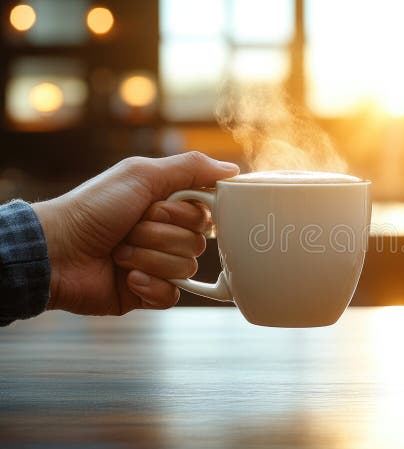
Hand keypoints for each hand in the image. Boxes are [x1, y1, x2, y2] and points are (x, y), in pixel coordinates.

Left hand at [32, 152, 238, 314]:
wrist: (57, 251)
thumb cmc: (93, 209)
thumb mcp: (142, 174)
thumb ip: (191, 167)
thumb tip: (233, 170)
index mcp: (168, 207)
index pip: (206, 215)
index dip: (183, 215)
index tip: (156, 208)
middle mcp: (166, 235)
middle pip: (198, 243)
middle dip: (158, 236)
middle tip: (129, 229)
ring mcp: (158, 265)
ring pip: (185, 269)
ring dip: (147, 258)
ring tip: (119, 252)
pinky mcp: (149, 294)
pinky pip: (172, 295)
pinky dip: (148, 285)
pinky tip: (125, 277)